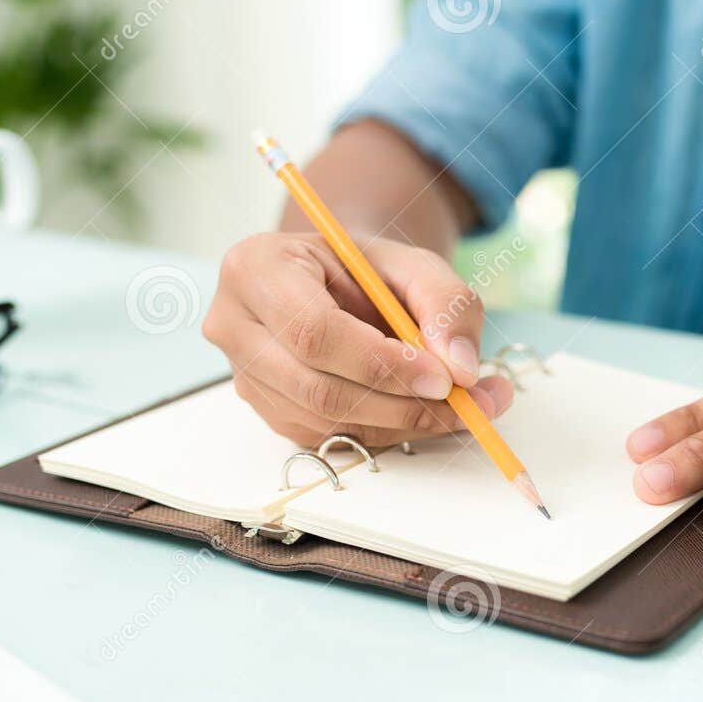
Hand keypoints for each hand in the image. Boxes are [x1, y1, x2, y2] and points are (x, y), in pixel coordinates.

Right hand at [203, 232, 511, 446]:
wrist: (338, 282)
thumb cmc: (369, 269)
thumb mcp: (416, 264)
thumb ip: (447, 304)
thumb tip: (461, 369)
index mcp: (256, 268)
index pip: (313, 331)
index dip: (381, 364)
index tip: (443, 379)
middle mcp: (234, 325)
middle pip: (316, 388)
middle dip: (400, 405)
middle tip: (467, 404)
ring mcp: (245, 375)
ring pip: (325, 421)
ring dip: (402, 423)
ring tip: (465, 406)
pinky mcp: (269, 411)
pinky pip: (329, 437)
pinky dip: (386, 430)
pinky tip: (421, 409)